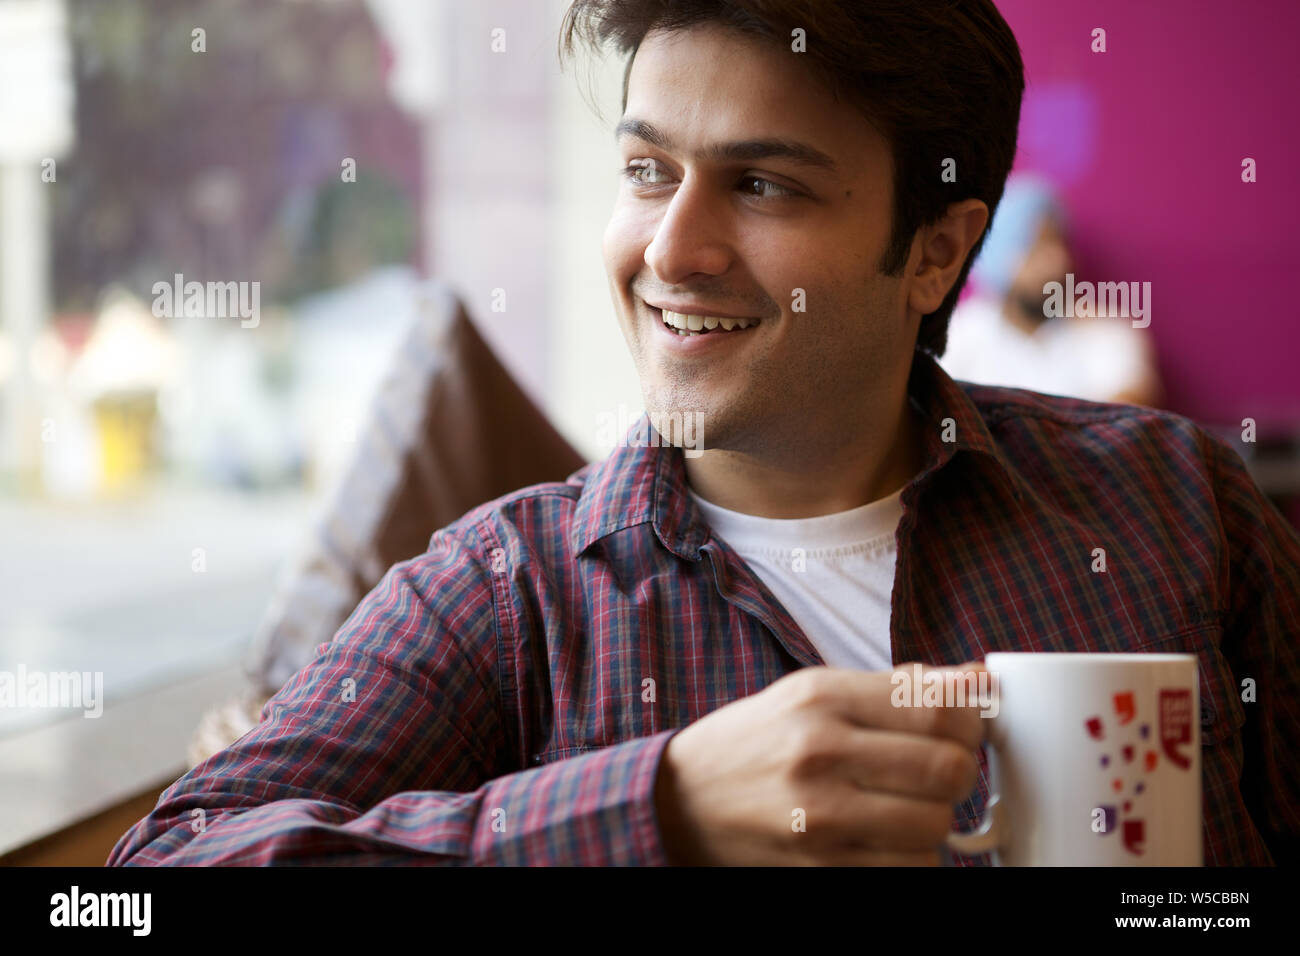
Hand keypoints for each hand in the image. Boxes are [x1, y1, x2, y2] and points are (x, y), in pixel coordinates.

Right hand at [653, 662, 986, 864]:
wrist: (682, 800)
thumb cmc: (754, 742)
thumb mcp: (813, 693)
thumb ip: (896, 687)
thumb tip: (977, 681)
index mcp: (822, 697)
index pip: (940, 708)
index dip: (971, 722)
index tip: (963, 728)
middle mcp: (821, 752)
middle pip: (948, 769)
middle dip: (955, 772)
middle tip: (934, 770)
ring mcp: (819, 817)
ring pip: (936, 826)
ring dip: (932, 819)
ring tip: (901, 805)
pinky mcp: (821, 867)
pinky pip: (909, 869)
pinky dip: (910, 856)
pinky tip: (882, 836)